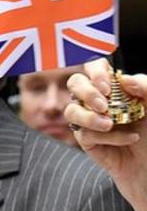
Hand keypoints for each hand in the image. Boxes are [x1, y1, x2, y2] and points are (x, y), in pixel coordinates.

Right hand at [65, 58, 146, 210]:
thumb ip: (145, 86)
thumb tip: (122, 79)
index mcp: (115, 88)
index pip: (94, 68)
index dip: (95, 72)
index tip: (108, 87)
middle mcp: (99, 102)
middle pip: (75, 84)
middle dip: (86, 92)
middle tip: (105, 104)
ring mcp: (90, 121)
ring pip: (71, 111)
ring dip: (89, 116)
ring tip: (111, 124)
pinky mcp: (87, 142)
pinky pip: (84, 135)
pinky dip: (108, 137)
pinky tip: (129, 140)